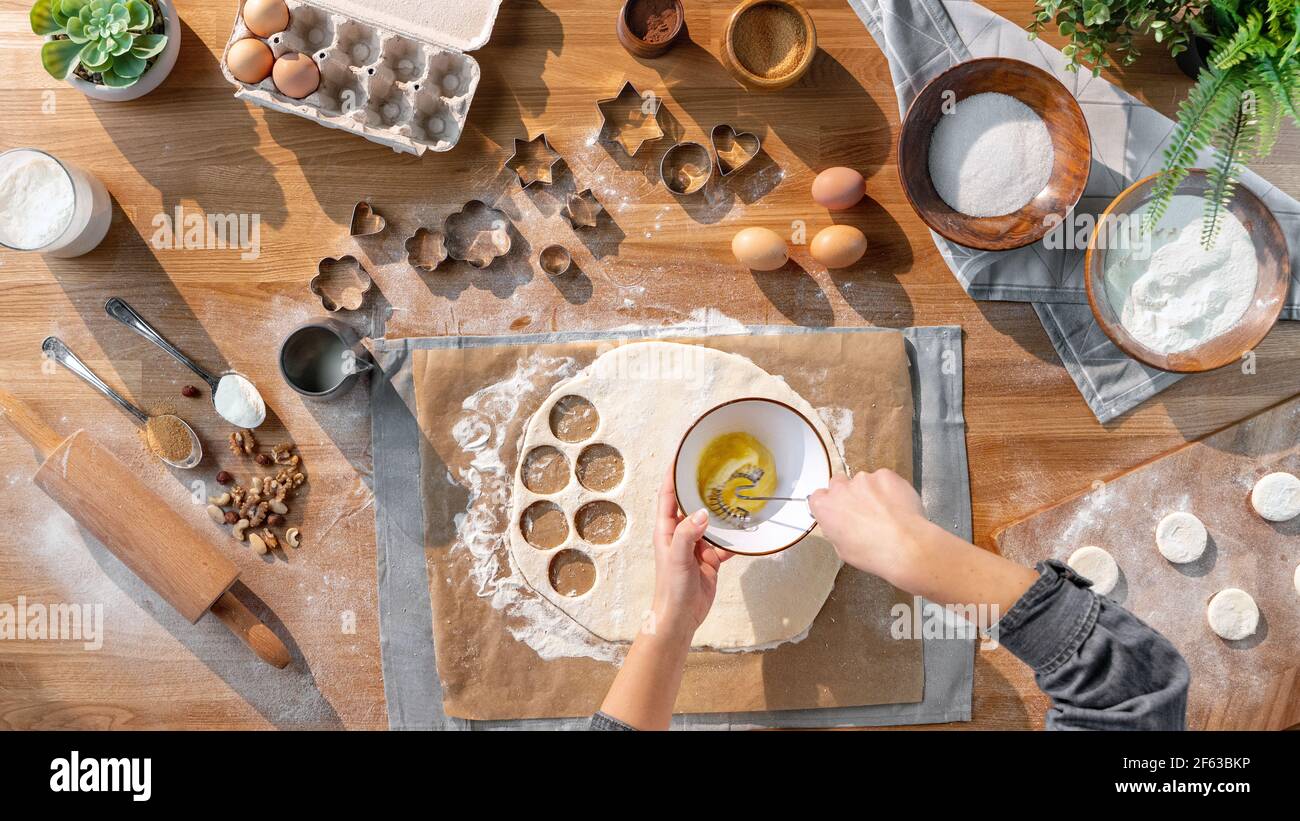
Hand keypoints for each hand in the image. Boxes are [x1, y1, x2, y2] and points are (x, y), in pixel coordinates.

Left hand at [651, 470, 732, 639]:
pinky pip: (726, 543)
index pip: (668, 494)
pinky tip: (748, 529)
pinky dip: (736, 537)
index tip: (682, 453)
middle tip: (716, 468)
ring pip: (712, 522)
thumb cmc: (670, 589)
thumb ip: (687, 534)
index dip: (673, 473)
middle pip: (692, 504)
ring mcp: (697, 546)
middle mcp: (681, 533)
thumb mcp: (677, 558)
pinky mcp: (711, 559)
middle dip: (702, 487)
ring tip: (737, 493)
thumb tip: (703, 513)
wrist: (680, 618)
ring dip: (723, 512)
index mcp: (666, 529)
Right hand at [808, 469, 930, 582]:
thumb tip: (841, 525)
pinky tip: (896, 506)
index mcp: (825, 507)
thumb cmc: (874, 553)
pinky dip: (889, 489)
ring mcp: (864, 479)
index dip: (830, 504)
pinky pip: (884, 479)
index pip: (819, 496)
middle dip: (848, 494)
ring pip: (864, 481)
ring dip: (871, 492)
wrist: (905, 546)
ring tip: (885, 512)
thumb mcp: (843, 550)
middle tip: (862, 510)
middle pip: (839, 483)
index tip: (838, 511)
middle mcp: (841, 489)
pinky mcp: (886, 475)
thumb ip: (836, 529)